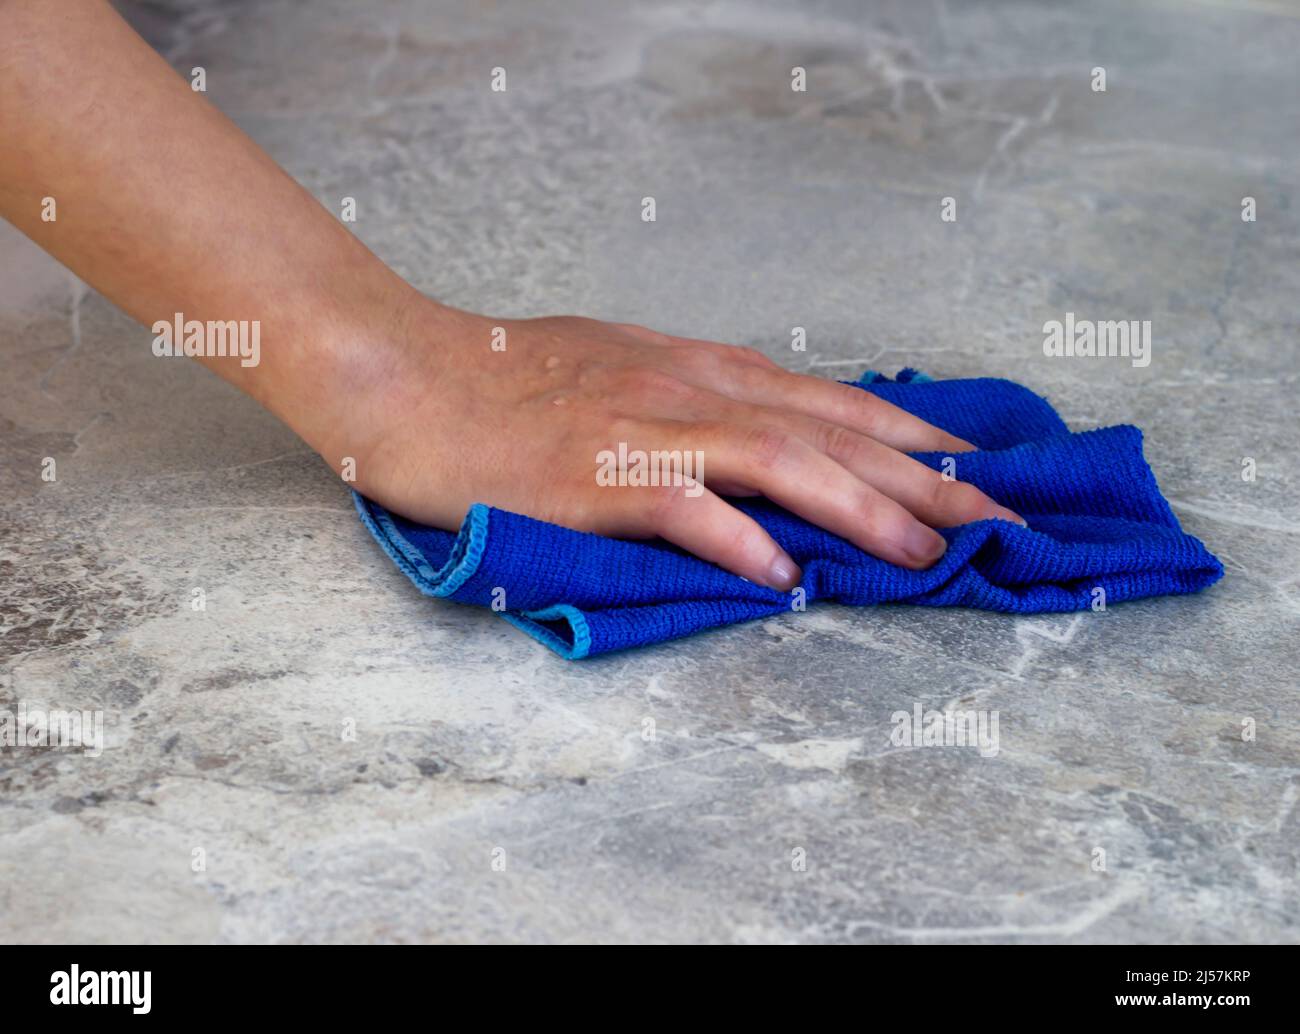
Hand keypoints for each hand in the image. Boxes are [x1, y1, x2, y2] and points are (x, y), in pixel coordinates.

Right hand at [315, 306, 1023, 590]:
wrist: (406, 375)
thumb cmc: (506, 380)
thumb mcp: (620, 372)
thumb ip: (692, 403)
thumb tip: (754, 440)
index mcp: (698, 372)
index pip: (830, 404)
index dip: (914, 441)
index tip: (981, 474)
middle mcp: (687, 392)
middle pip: (829, 434)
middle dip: (926, 481)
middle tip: (1003, 523)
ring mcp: (642, 431)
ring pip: (776, 461)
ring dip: (859, 507)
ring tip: (928, 554)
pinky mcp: (591, 475)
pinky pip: (677, 508)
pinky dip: (735, 539)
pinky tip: (783, 577)